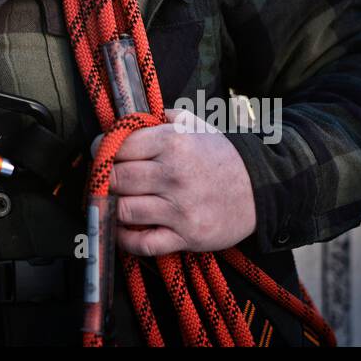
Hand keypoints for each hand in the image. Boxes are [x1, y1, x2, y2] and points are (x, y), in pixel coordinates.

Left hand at [92, 106, 256, 256]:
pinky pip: (143, 243)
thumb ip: (161, 117)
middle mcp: (174, 174)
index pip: (119, 146)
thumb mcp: (195, 125)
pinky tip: (122, 229)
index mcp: (173, 142)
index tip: (100, 152)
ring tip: (111, 201)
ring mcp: (180, 208)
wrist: (261, 188)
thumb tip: (127, 118)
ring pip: (123, 210)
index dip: (103, 149)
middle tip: (102, 178)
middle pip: (115, 178)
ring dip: (111, 207)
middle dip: (103, 179)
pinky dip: (125, 239)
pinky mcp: (187, 236)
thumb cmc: (221, 155)